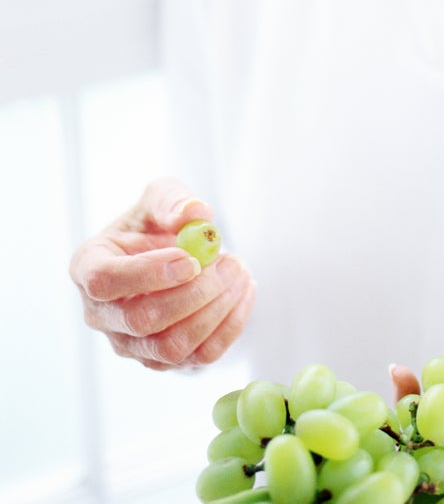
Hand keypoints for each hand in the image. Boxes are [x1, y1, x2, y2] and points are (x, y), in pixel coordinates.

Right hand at [69, 178, 255, 369]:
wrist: (170, 252)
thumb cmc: (156, 223)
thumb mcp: (161, 196)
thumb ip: (172, 200)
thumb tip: (196, 214)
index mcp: (88, 267)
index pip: (104, 281)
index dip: (148, 273)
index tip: (190, 259)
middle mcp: (101, 314)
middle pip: (142, 320)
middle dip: (195, 292)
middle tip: (231, 263)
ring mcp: (129, 344)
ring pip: (171, 347)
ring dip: (216, 311)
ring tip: (240, 273)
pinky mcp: (162, 360)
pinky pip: (198, 357)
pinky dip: (229, 326)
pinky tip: (243, 293)